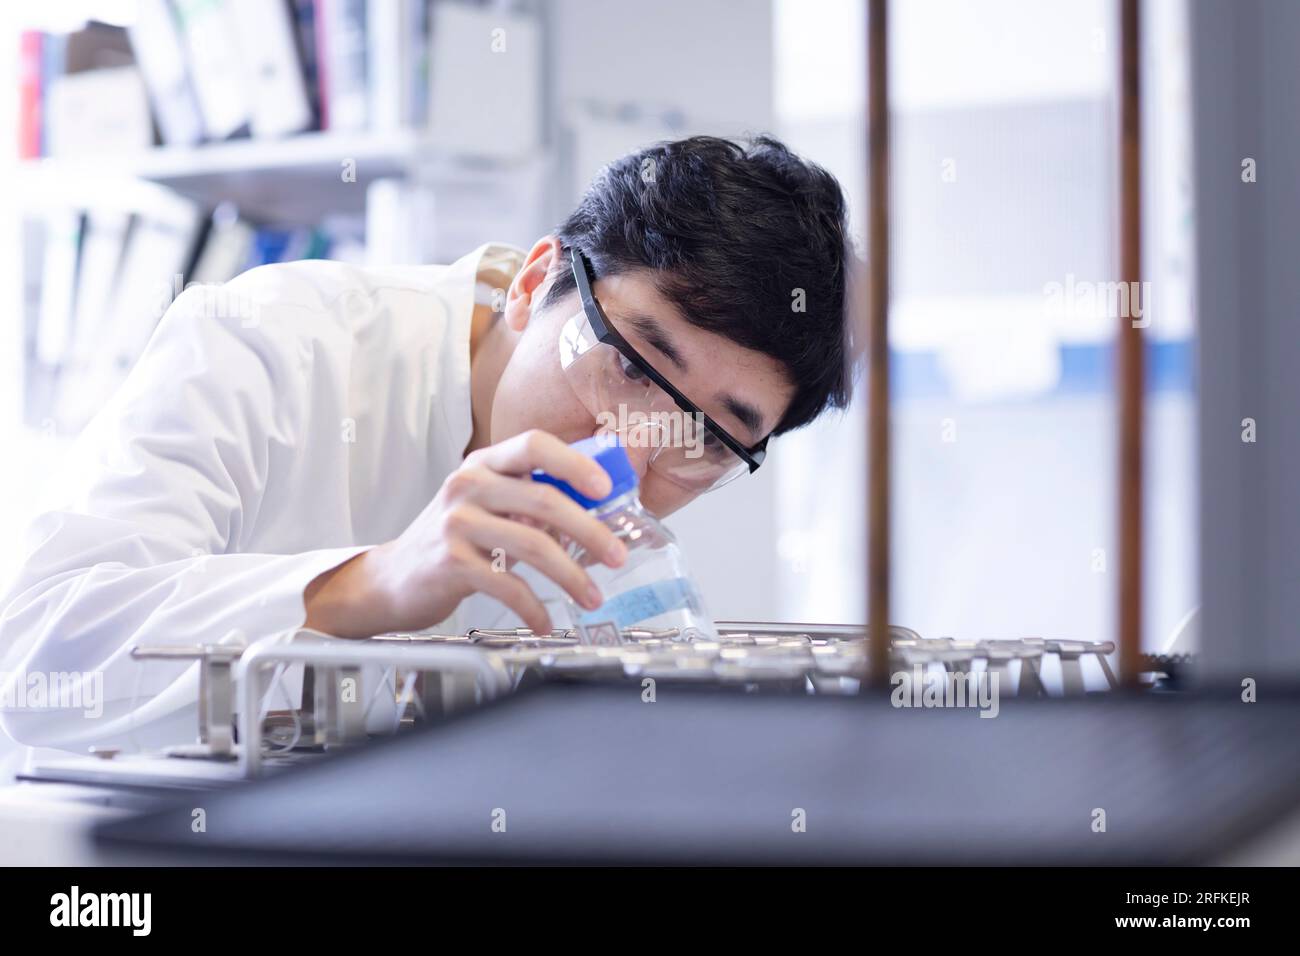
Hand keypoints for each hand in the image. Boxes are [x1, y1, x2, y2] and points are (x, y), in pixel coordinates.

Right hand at [304, 430, 627, 637]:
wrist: (391, 579)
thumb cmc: (451, 541)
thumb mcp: (487, 508)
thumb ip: (529, 504)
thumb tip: (593, 516)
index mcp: (483, 465)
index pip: (534, 444)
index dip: (574, 462)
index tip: (605, 488)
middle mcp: (467, 486)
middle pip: (544, 499)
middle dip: (592, 531)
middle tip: (618, 556)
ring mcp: (456, 523)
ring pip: (533, 545)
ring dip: (572, 576)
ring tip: (593, 597)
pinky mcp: (450, 562)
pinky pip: (508, 586)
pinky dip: (534, 608)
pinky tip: (546, 621)